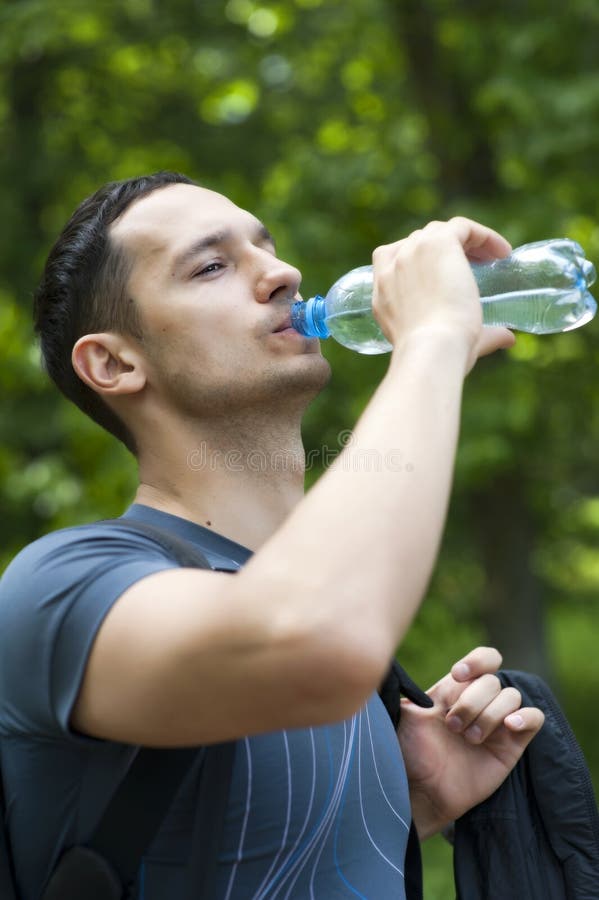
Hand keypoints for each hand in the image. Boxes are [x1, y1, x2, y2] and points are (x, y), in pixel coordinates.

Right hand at [372, 217, 514, 370]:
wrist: (432, 349)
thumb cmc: (437, 356)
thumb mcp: (447, 344)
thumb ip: (481, 338)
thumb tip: (507, 338)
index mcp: (382, 294)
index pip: (397, 262)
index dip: (423, 263)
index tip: (446, 275)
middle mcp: (391, 268)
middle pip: (419, 243)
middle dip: (445, 251)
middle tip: (474, 267)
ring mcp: (412, 252)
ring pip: (440, 232)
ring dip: (465, 242)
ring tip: (491, 259)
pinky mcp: (438, 243)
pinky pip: (462, 227)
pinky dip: (484, 235)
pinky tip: (502, 252)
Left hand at [397, 646, 543, 839]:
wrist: (419, 791)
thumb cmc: (407, 752)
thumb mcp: (404, 714)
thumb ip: (407, 689)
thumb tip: (392, 664)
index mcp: (456, 689)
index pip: (484, 660)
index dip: (477, 662)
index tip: (456, 676)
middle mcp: (479, 702)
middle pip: (493, 681)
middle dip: (471, 701)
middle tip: (452, 726)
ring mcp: (497, 723)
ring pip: (512, 697)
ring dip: (490, 715)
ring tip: (470, 739)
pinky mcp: (512, 746)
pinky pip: (534, 719)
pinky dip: (525, 717)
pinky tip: (509, 727)